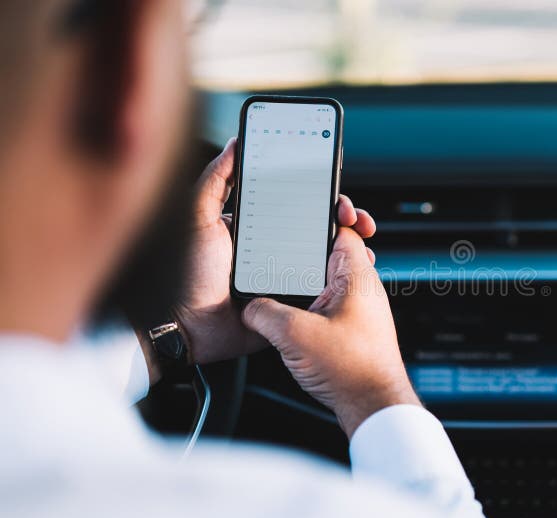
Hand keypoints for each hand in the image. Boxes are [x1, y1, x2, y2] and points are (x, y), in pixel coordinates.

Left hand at [172, 138, 377, 367]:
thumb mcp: (198, 219)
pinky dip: (344, 277)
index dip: (320, 191)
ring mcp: (287, 273)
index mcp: (257, 224)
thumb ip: (214, 180)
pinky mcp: (294, 300)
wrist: (191, 328)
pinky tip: (356, 269)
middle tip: (354, 217)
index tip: (336, 185)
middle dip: (345, 217)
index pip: (297, 200)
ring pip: (329, 254)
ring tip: (361, 240)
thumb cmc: (188, 275)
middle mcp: (276, 246)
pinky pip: (324, 286)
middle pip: (320, 224)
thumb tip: (236, 143)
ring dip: (351, 245)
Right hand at [241, 226, 420, 438]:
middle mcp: (363, 289)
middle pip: (331, 255)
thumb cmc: (352, 370)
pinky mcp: (353, 330)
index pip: (342, 230)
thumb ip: (264, 313)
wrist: (373, 406)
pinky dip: (309, 305)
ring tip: (280, 282)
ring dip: (305, 282)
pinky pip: (328, 306)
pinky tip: (291, 318)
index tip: (302, 211)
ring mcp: (360, 310)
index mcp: (357, 277)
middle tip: (282, 247)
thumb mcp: (294, 334)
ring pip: (327, 283)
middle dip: (306, 252)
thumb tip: (249, 308)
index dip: (322, 217)